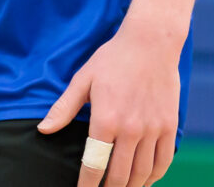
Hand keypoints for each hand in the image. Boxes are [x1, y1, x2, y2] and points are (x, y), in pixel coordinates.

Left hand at [37, 17, 182, 186]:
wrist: (151, 41)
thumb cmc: (114, 58)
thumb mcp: (84, 79)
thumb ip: (64, 108)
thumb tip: (43, 129)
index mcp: (106, 120)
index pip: (94, 166)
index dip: (87, 185)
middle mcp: (131, 129)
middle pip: (119, 176)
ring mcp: (153, 128)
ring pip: (142, 173)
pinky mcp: (170, 125)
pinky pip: (163, 161)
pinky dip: (153, 176)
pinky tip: (145, 180)